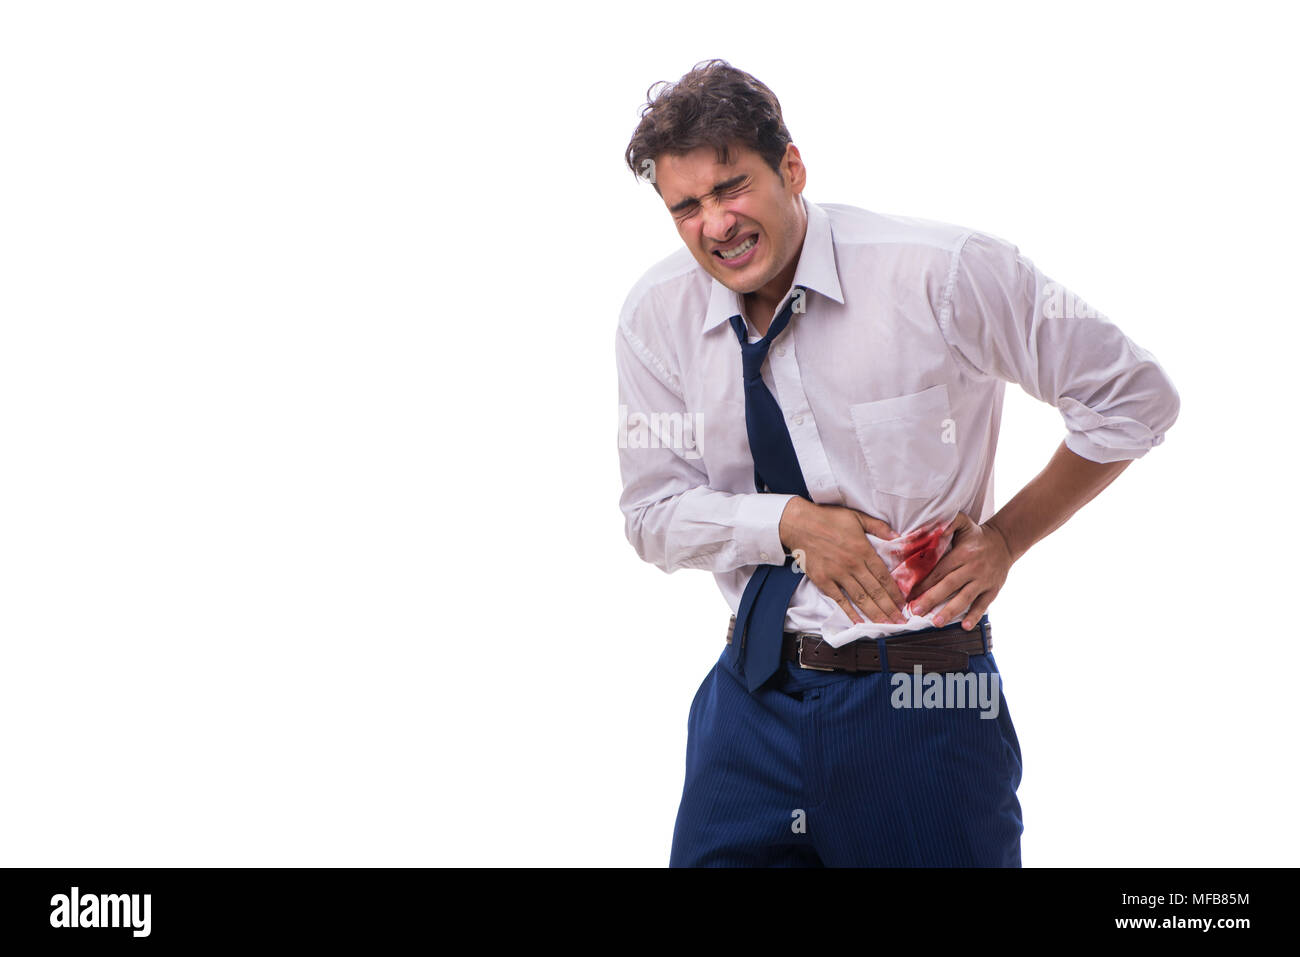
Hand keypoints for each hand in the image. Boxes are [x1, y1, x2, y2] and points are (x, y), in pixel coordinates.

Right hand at [778, 499, 908, 624]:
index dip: (895, 592)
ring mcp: (837, 574)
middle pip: (875, 591)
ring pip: (860, 598)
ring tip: (886, 625)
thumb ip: (878, 527)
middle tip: (900, 622)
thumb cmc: (827, 518)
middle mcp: (853, 565)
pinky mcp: (823, 580)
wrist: (799, 523)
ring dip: (874, 614)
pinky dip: (850, 613)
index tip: (903, 604)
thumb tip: (898, 537)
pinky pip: (839, 600)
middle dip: (889, 608)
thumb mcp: (857, 517)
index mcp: (863, 550)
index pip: (884, 576)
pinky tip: (859, 622)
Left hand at [906, 512, 1014, 629]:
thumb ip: (948, 523)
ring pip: (965, 598)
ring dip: (950, 611)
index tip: (909, 594)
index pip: (939, 570)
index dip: (923, 583)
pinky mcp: (993, 589)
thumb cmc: (977, 535)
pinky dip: (974, 616)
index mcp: (962, 554)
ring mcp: (984, 580)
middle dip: (931, 599)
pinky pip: (983, 605)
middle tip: (916, 611)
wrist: (1005, 542)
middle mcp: (973, 568)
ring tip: (936, 623)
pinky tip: (965, 626)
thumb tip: (934, 530)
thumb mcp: (963, 522)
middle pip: (949, 586)